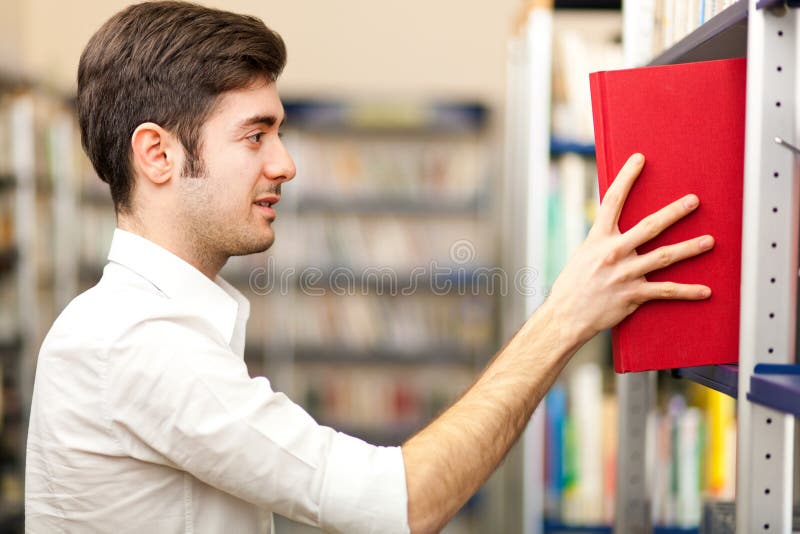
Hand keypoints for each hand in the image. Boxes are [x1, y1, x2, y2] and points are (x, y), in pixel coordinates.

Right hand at [545, 153, 713, 344]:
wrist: (566, 315)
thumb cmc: (573, 285)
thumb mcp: (583, 255)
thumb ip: (604, 241)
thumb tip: (619, 228)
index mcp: (598, 239)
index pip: (613, 201)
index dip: (626, 178)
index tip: (639, 159)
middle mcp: (613, 253)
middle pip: (649, 226)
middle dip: (674, 212)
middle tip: (693, 200)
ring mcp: (625, 274)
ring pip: (664, 256)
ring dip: (690, 248)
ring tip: (710, 240)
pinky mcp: (633, 295)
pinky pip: (666, 291)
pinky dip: (688, 292)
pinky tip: (706, 290)